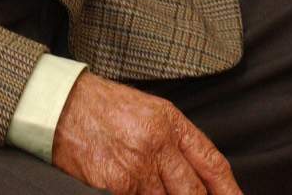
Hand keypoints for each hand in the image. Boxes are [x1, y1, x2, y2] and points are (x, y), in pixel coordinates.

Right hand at [52, 71, 242, 194]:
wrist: (62, 106)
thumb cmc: (106, 108)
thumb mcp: (151, 112)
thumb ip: (176, 141)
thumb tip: (197, 174)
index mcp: (171, 123)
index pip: (211, 162)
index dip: (228, 189)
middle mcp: (158, 145)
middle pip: (193, 191)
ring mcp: (136, 168)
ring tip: (155, 188)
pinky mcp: (114, 186)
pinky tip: (135, 191)